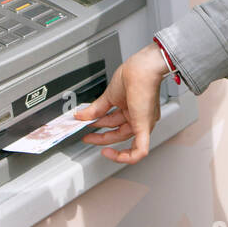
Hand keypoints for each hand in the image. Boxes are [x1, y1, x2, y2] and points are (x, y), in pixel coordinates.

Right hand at [72, 43, 170, 163]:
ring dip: (105, 141)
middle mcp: (140, 116)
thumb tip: (82, 116)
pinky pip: (139, 150)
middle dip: (100, 135)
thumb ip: (96, 108)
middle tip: (86, 136)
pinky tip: (112, 155)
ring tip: (90, 139)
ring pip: (125, 141)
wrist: (142, 69)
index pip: (115, 122)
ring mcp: (144, 122)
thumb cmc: (133, 74)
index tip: (87, 127)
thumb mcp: (109, 95)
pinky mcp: (145, 127)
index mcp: (133, 107)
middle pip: (118, 132)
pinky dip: (126, 157)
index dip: (99, 127)